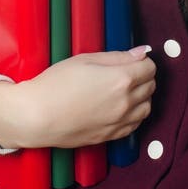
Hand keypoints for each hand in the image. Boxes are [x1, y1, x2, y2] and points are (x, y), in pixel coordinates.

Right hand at [0, 46, 156, 149]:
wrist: (36, 116)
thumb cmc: (56, 83)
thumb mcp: (86, 59)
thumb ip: (118, 57)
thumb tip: (142, 52)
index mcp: (122, 80)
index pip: (149, 68)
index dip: (142, 61)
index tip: (131, 60)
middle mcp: (126, 103)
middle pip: (151, 86)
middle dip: (143, 76)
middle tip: (125, 71)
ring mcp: (119, 122)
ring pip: (146, 107)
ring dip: (142, 97)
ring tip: (124, 90)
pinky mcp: (111, 136)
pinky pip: (135, 125)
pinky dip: (134, 115)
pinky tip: (121, 108)